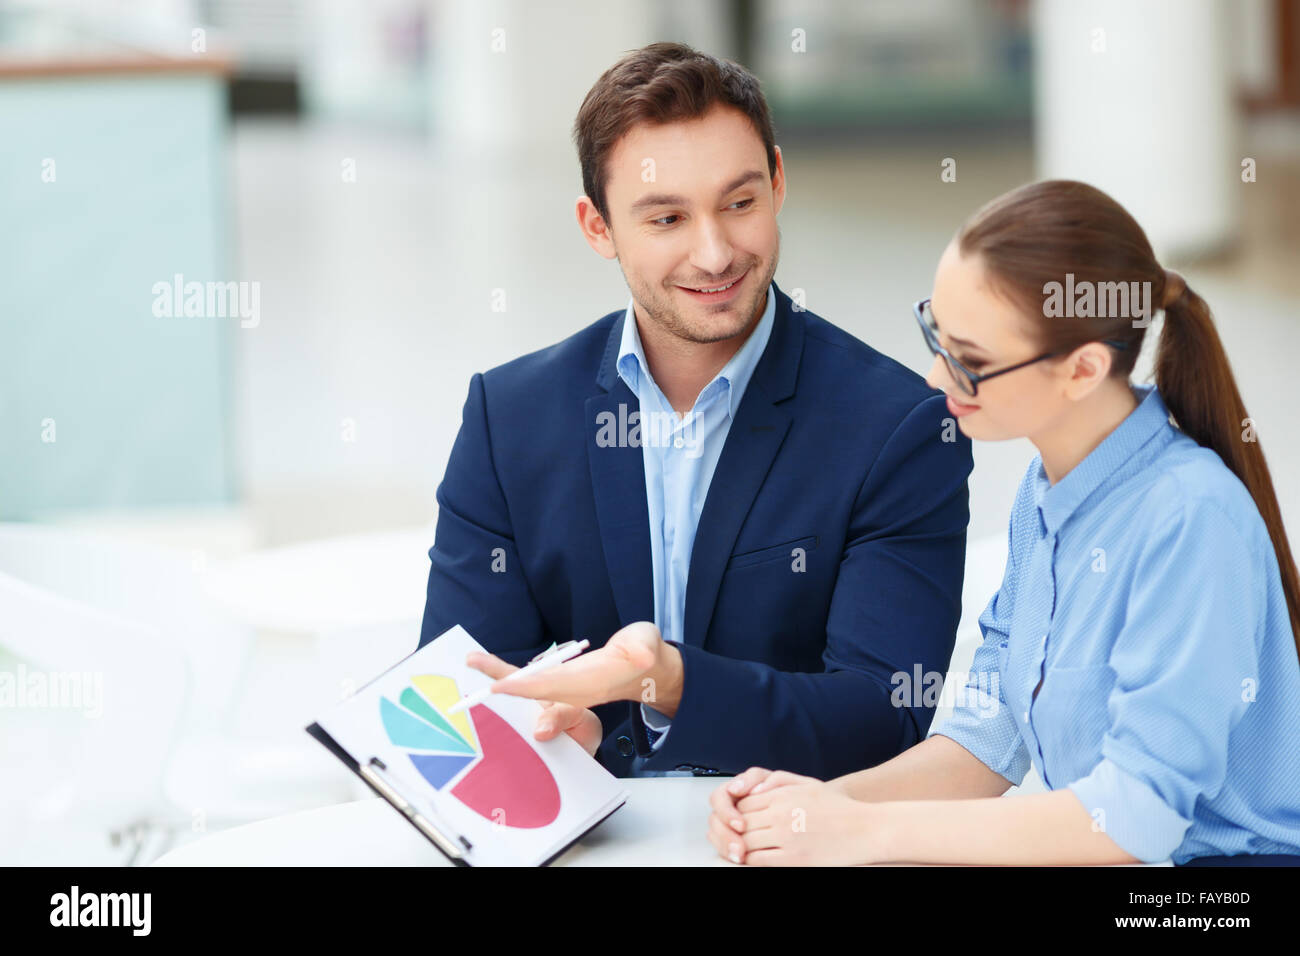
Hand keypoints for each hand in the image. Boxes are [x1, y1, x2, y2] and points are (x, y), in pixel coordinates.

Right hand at [463, 649, 602, 756]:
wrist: (587, 752)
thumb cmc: (579, 726)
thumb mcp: (577, 718)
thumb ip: (560, 718)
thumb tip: (539, 731)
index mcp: (534, 696)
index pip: (512, 679)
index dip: (492, 669)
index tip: (472, 660)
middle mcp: (521, 714)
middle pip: (494, 704)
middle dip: (473, 699)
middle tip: (453, 697)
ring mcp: (518, 734)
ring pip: (496, 731)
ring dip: (482, 733)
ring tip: (462, 733)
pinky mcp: (520, 756)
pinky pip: (506, 757)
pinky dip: (497, 762)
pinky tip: (482, 768)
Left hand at [466, 621, 681, 714]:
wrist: (645, 673)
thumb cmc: (644, 653)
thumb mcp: (647, 645)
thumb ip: (643, 649)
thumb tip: (642, 655)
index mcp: (594, 683)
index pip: (557, 687)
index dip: (529, 687)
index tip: (502, 685)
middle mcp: (576, 692)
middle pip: (535, 691)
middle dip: (505, 682)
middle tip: (475, 663)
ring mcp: (568, 691)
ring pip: (530, 689)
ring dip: (502, 677)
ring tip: (474, 660)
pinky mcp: (562, 684)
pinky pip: (532, 683)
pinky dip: (511, 676)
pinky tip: (491, 670)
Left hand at [729, 779, 884, 865]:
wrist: (864, 828)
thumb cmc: (838, 809)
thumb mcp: (807, 785)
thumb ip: (778, 784)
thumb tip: (753, 790)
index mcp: (783, 796)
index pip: (744, 803)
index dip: (737, 814)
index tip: (738, 821)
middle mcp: (781, 814)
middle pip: (742, 823)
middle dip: (735, 831)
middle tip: (734, 837)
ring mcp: (786, 837)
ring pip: (747, 842)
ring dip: (740, 847)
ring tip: (740, 849)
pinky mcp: (794, 859)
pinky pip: (759, 860)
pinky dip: (751, 860)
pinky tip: (753, 859)